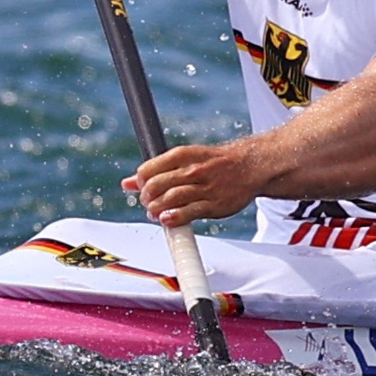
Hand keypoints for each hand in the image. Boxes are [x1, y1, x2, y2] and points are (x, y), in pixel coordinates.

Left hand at [125, 141, 259, 226]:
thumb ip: (155, 171)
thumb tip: (126, 184)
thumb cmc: (213, 163)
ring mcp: (205, 187)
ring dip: (157, 209)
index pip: (149, 169)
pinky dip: (174, 217)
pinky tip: (167, 220)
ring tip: (155, 213)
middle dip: (147, 198)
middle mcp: (193, 170)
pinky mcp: (214, 204)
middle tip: (148, 203)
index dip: (140, 183)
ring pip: (171, 199)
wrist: (249, 166)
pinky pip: (190, 212)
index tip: (142, 189)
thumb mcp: (183, 158)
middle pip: (157, 185)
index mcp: (182, 155)